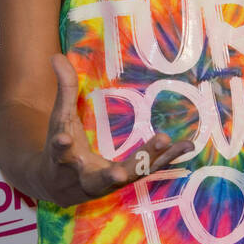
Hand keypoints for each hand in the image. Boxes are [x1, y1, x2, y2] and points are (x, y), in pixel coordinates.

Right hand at [39, 54, 194, 205]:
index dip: (61, 146)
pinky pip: (149, 168)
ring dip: (149, 159)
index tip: (62, 139)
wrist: (57, 187)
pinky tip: (187, 145)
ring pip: (130, 174)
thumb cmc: (61, 148)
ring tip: (165, 141)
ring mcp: (108, 182)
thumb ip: (63, 90)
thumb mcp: (59, 119)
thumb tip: (56, 55)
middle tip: (119, 175)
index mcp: (63, 160)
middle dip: (109, 176)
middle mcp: (85, 177)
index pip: (61, 152)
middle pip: (98, 179)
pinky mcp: (128, 179)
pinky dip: (168, 158)